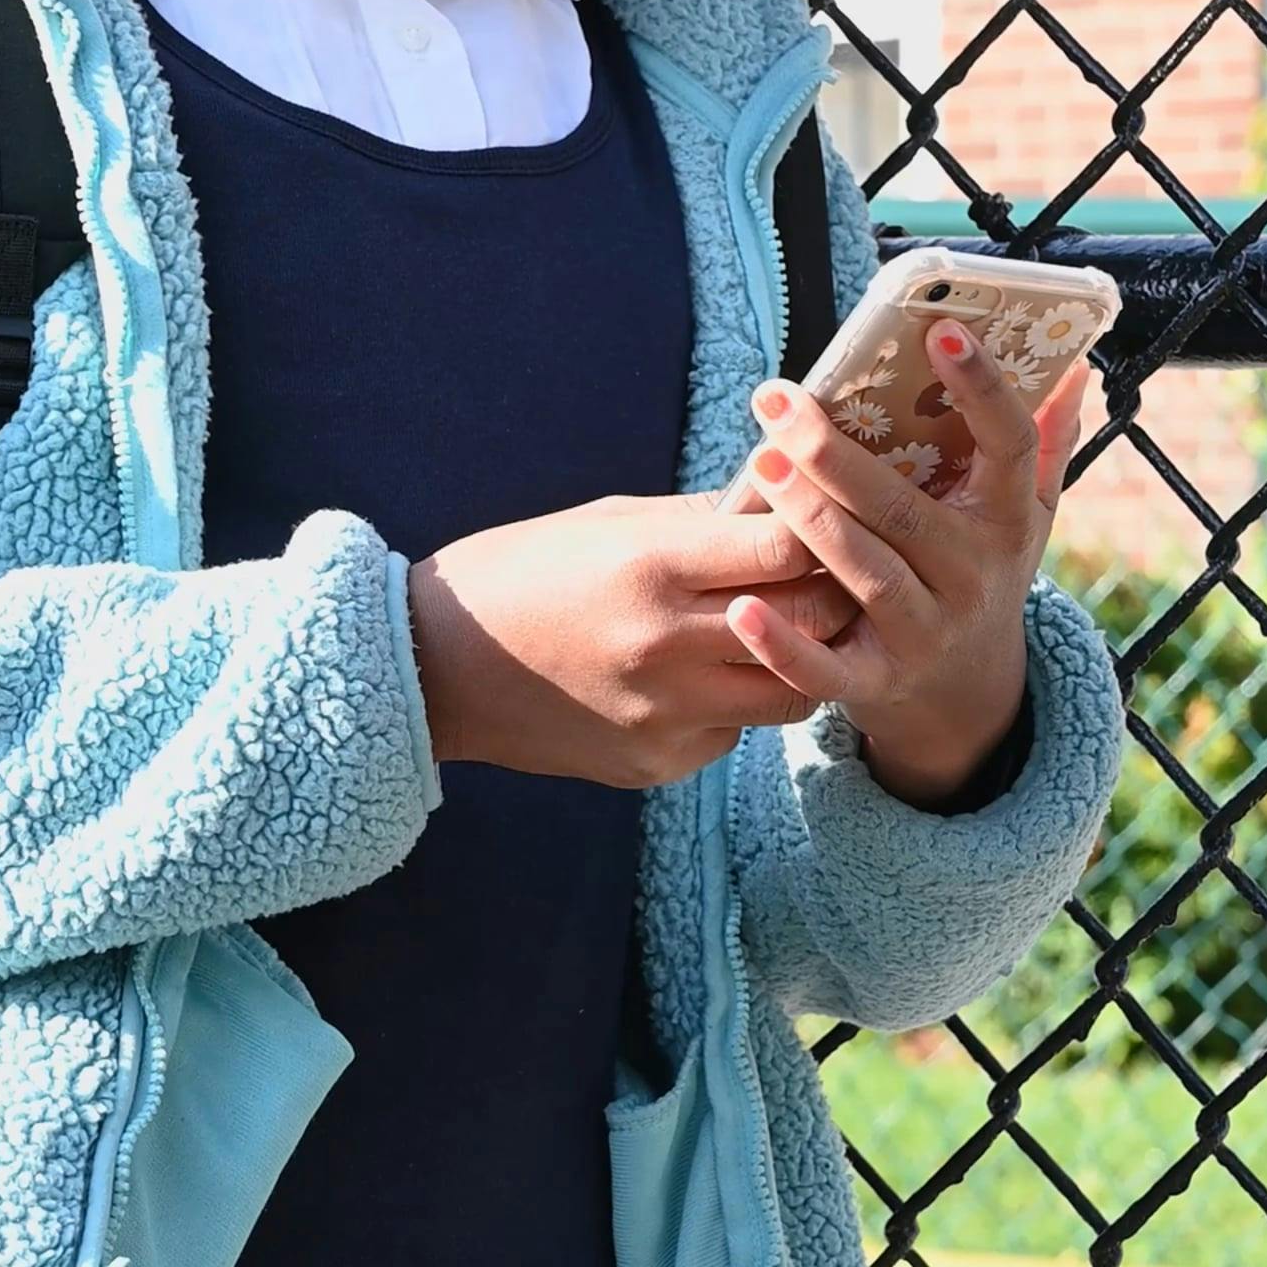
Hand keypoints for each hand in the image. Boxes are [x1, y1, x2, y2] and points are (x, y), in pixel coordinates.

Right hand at [408, 494, 856, 787]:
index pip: (787, 545)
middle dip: (832, 595)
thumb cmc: (521, 572)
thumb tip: (783, 501)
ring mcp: (665, 716)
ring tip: (778, 631)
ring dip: (798, 659)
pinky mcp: (657, 764)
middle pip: (811, 621)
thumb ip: (701, 521)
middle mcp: (666, 646)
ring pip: (791, 693)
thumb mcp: (607, 522)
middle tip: (831, 578)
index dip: (820, 528)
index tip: (825, 519)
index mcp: (652, 566)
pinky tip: (700, 679)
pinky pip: (735, 733)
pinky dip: (735, 704)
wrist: (435, 669)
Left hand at [723, 328, 1089, 805]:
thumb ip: (1045, 442)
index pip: (1006, 447)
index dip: (982, 389)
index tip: (942, 331)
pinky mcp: (875, 683)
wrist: (968, 693)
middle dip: (837, 454)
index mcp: (1005, 522)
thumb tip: (1070, 365)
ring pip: (864, 573)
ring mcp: (924, 634)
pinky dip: (782, 645)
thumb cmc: (981, 572)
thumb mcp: (1025, 515)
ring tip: (759, 464)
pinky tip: (743, 608)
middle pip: (903, 510)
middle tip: (780, 400)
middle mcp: (970, 578)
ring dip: (810, 520)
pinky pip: (826, 671)